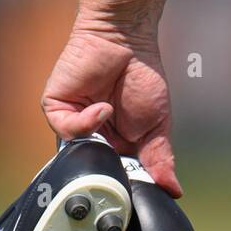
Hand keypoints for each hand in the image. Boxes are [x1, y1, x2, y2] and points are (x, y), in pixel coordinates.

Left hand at [41, 23, 180, 196]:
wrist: (127, 40)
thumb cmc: (143, 78)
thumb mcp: (158, 129)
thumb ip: (160, 161)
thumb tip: (173, 191)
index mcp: (116, 145)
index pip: (115, 173)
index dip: (124, 182)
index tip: (137, 186)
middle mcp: (93, 136)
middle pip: (94, 167)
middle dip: (109, 168)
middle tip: (125, 163)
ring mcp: (74, 120)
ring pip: (77, 151)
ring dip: (99, 144)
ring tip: (117, 124)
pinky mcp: (57, 104)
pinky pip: (65, 128)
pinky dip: (85, 123)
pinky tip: (104, 109)